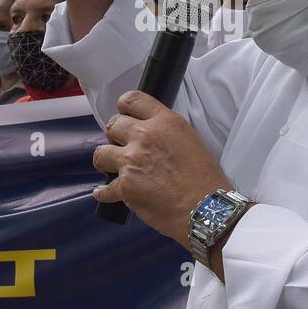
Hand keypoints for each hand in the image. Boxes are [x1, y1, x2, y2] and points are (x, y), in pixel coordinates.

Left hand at [91, 91, 231, 248]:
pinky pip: (104, 189)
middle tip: (121, 145)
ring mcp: (131, 161)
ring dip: (105, 160)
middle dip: (114, 135)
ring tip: (111, 167)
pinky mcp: (125, 187)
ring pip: (101, 153)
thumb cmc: (205, 179)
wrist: (206, 208)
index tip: (123, 114)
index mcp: (165, 122)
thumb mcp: (192, 140)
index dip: (124, 107)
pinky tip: (105, 194)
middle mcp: (145, 137)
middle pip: (113, 125)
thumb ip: (167, 131)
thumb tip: (153, 135)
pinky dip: (104, 193)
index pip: (133, 100)